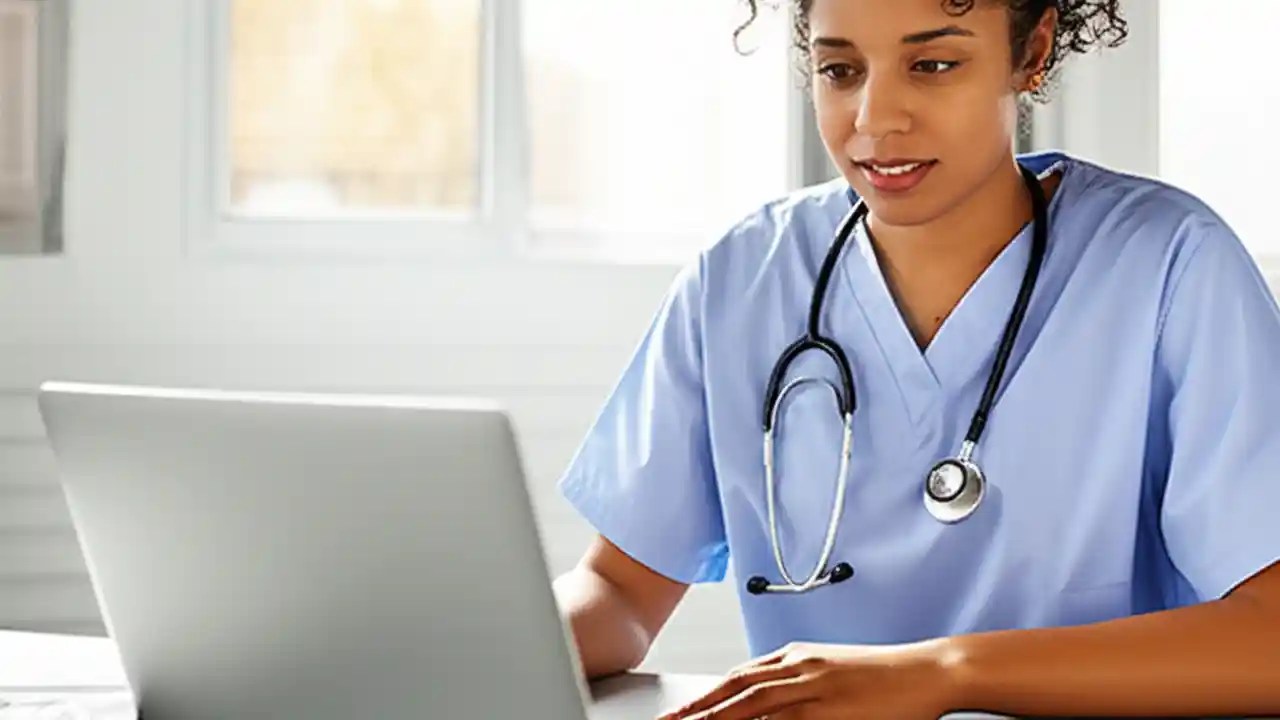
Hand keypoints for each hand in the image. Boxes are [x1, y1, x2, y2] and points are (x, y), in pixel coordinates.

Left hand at [656, 639, 964, 719]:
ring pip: (751, 704)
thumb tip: (768, 704)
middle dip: (698, 707)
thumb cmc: (886, 675)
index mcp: (797, 656)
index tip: (683, 710)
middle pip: (735, 688)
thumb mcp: (833, 670)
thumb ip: (798, 683)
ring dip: (716, 719)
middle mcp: (798, 667)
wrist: (929, 670)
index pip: (739, 675)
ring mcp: (812, 688)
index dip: (708, 694)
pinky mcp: (829, 710)